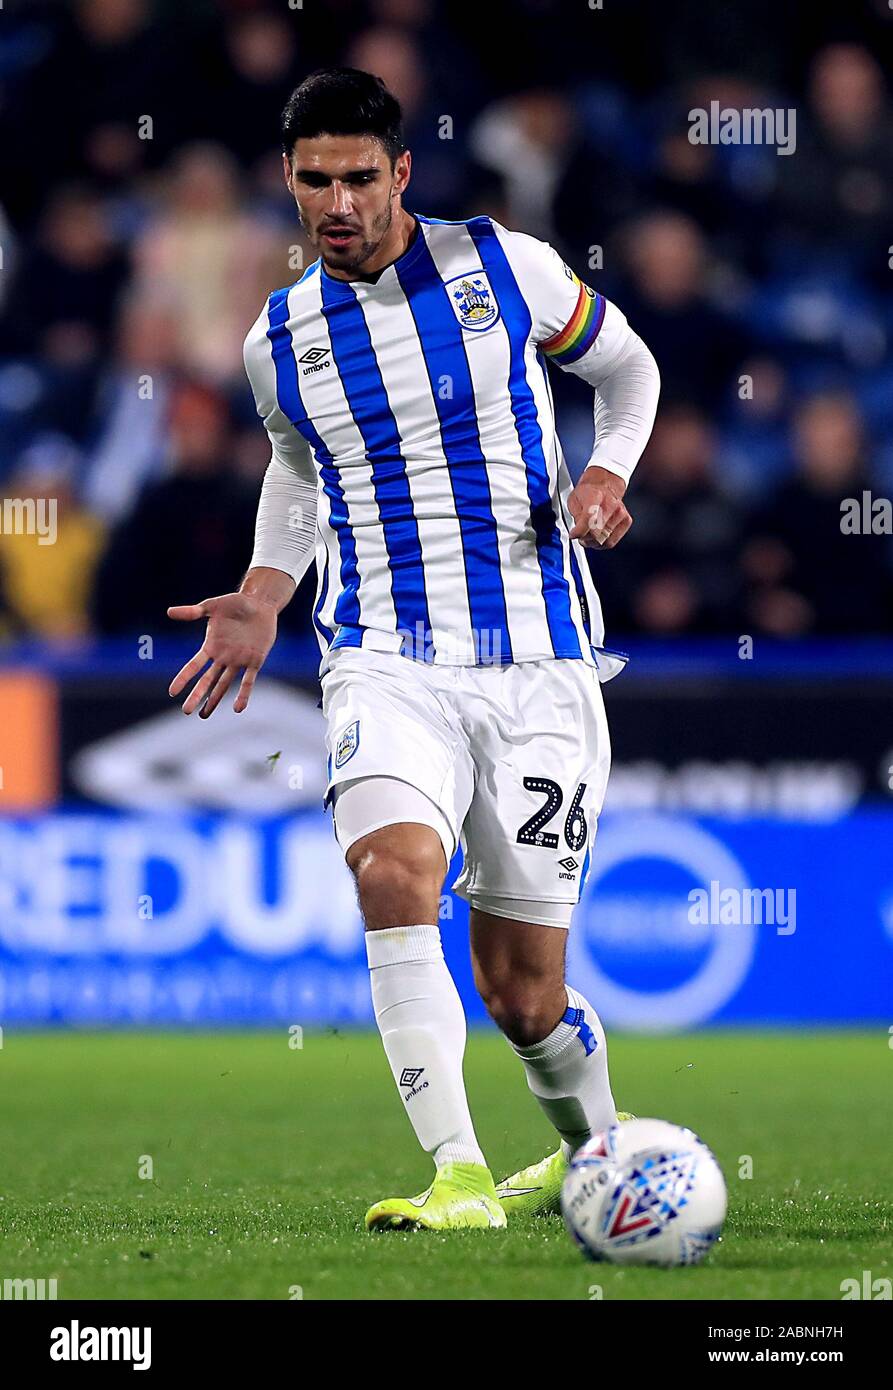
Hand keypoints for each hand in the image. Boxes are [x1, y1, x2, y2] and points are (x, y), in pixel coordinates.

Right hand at [167, 591, 278, 716]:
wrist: (260, 603)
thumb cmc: (236, 603)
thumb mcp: (213, 606)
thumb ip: (193, 611)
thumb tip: (169, 612)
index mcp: (211, 646)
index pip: (194, 666)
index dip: (183, 678)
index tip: (172, 692)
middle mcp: (223, 657)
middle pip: (207, 680)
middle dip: (197, 695)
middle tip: (186, 711)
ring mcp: (239, 660)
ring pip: (224, 684)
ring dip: (215, 700)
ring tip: (204, 715)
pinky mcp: (255, 661)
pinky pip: (248, 681)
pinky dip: (243, 694)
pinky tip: (237, 708)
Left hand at [567, 466, 631, 548]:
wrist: (604, 485)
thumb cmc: (588, 493)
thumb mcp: (574, 500)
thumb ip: (576, 516)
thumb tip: (578, 533)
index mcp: (596, 495)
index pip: (588, 520)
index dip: (578, 531)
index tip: (573, 534)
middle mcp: (611, 504)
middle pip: (596, 532)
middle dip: (585, 537)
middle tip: (580, 535)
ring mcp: (621, 513)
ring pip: (604, 540)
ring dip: (593, 542)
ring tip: (588, 536)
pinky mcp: (626, 521)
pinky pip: (611, 541)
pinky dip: (601, 543)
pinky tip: (597, 537)